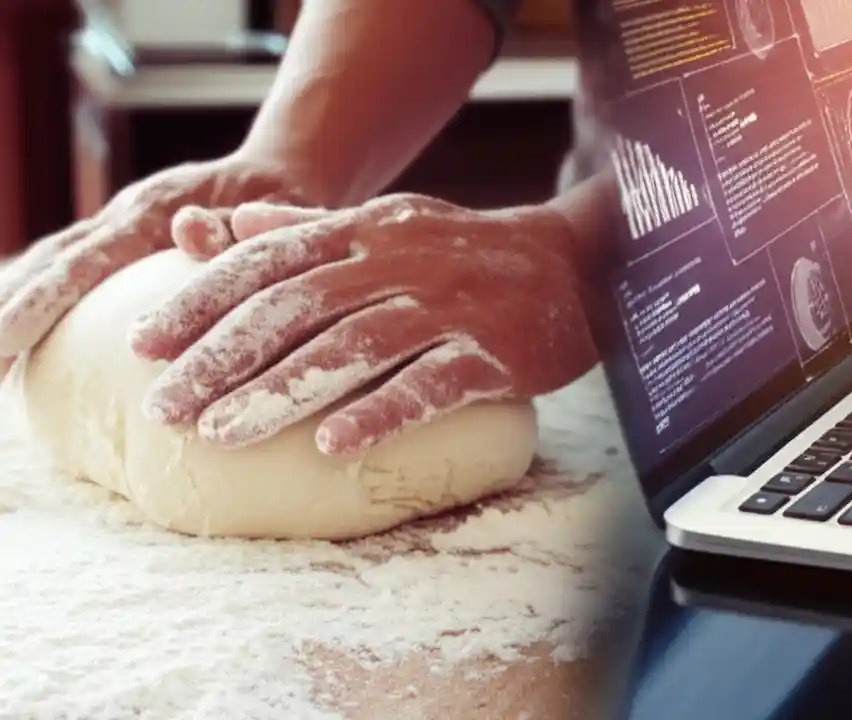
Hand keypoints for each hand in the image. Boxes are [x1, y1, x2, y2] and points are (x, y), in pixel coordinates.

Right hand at [0, 156, 308, 377]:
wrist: (276, 173)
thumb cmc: (283, 204)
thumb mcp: (277, 215)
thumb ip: (235, 225)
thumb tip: (188, 231)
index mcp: (157, 210)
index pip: (88, 259)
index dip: (44, 299)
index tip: (5, 337)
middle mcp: (125, 213)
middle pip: (54, 262)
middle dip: (11, 309)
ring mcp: (116, 224)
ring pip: (51, 261)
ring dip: (14, 304)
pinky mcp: (118, 238)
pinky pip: (68, 267)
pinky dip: (36, 296)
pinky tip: (18, 344)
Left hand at [129, 193, 597, 455]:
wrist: (576, 263)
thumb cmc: (468, 251)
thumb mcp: (388, 224)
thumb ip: (308, 228)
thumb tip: (226, 228)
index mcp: (366, 229)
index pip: (267, 260)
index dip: (201, 300)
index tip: (143, 344)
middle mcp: (399, 261)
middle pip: (296, 305)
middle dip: (222, 357)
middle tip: (165, 408)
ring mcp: (449, 306)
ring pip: (353, 346)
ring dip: (281, 392)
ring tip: (221, 435)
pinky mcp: (495, 352)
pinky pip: (432, 383)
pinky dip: (381, 412)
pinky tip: (334, 447)